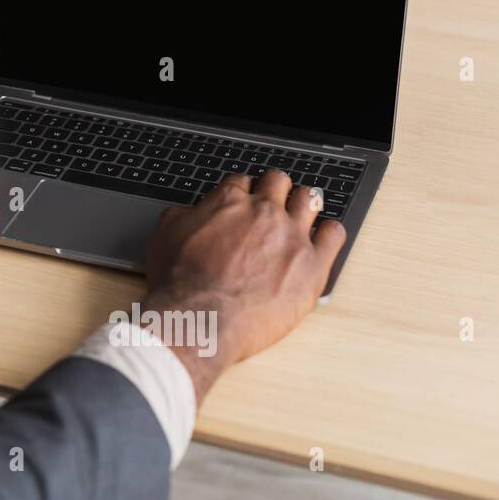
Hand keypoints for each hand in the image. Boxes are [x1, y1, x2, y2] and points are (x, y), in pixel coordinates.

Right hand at [141, 170, 346, 401]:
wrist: (201, 318)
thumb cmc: (180, 283)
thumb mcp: (164, 236)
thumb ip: (184, 215)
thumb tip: (192, 212)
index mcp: (229, 202)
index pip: (242, 181)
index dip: (241, 192)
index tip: (242, 203)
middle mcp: (264, 212)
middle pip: (278, 182)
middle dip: (273, 190)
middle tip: (270, 205)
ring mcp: (292, 236)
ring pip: (309, 199)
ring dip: (302, 204)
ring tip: (299, 216)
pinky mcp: (313, 265)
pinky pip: (334, 234)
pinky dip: (328, 232)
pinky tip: (320, 239)